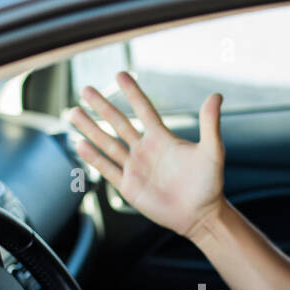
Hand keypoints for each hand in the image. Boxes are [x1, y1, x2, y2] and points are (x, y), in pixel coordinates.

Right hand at [67, 71, 225, 237]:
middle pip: (118, 122)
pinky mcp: (129, 186)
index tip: (120, 74)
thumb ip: (210, 124)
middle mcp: (145, 150)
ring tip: (73, 112)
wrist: (200, 215)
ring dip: (91, 128)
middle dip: (102, 106)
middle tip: (85, 89)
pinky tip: (80, 144)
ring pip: (107, 143)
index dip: (132, 93)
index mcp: (162, 138)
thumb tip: (216, 96)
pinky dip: (93, 157)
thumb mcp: (212, 151)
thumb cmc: (209, 184)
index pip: (144, 109)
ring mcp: (135, 168)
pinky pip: (107, 169)